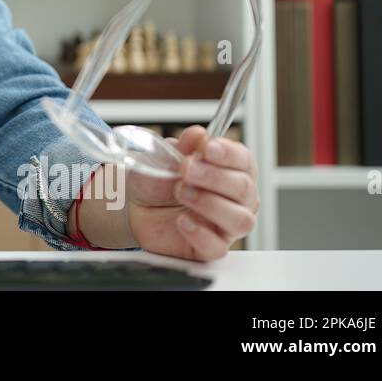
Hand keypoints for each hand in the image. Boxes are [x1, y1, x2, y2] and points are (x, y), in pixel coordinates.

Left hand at [123, 125, 259, 261]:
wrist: (137, 209)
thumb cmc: (158, 183)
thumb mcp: (162, 159)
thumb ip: (182, 147)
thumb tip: (198, 134)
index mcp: (230, 171)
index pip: (244, 160)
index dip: (230, 153)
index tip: (208, 148)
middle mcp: (236, 200)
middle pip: (244, 188)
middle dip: (214, 176)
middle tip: (186, 169)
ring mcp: (226, 226)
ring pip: (240, 219)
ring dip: (209, 203)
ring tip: (181, 191)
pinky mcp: (211, 248)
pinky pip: (217, 247)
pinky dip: (200, 233)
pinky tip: (182, 220)